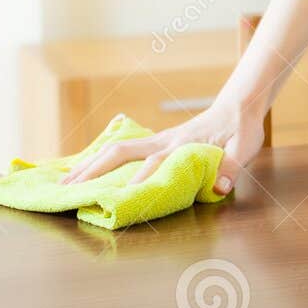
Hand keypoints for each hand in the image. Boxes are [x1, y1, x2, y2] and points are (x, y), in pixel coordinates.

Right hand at [58, 97, 264, 194]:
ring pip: (116, 150)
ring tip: (63, 182)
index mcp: (181, 145)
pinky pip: (124, 149)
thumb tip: (218, 187)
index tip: (114, 202)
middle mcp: (163, 142)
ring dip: (90, 165)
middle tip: (67, 190)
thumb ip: (231, 166)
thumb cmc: (242, 128)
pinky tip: (86, 167)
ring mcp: (158, 140)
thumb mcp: (244, 147)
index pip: (152, 167)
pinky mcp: (158, 141)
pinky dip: (102, 158)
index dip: (134, 185)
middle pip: (120, 155)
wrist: (239, 105)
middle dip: (93, 172)